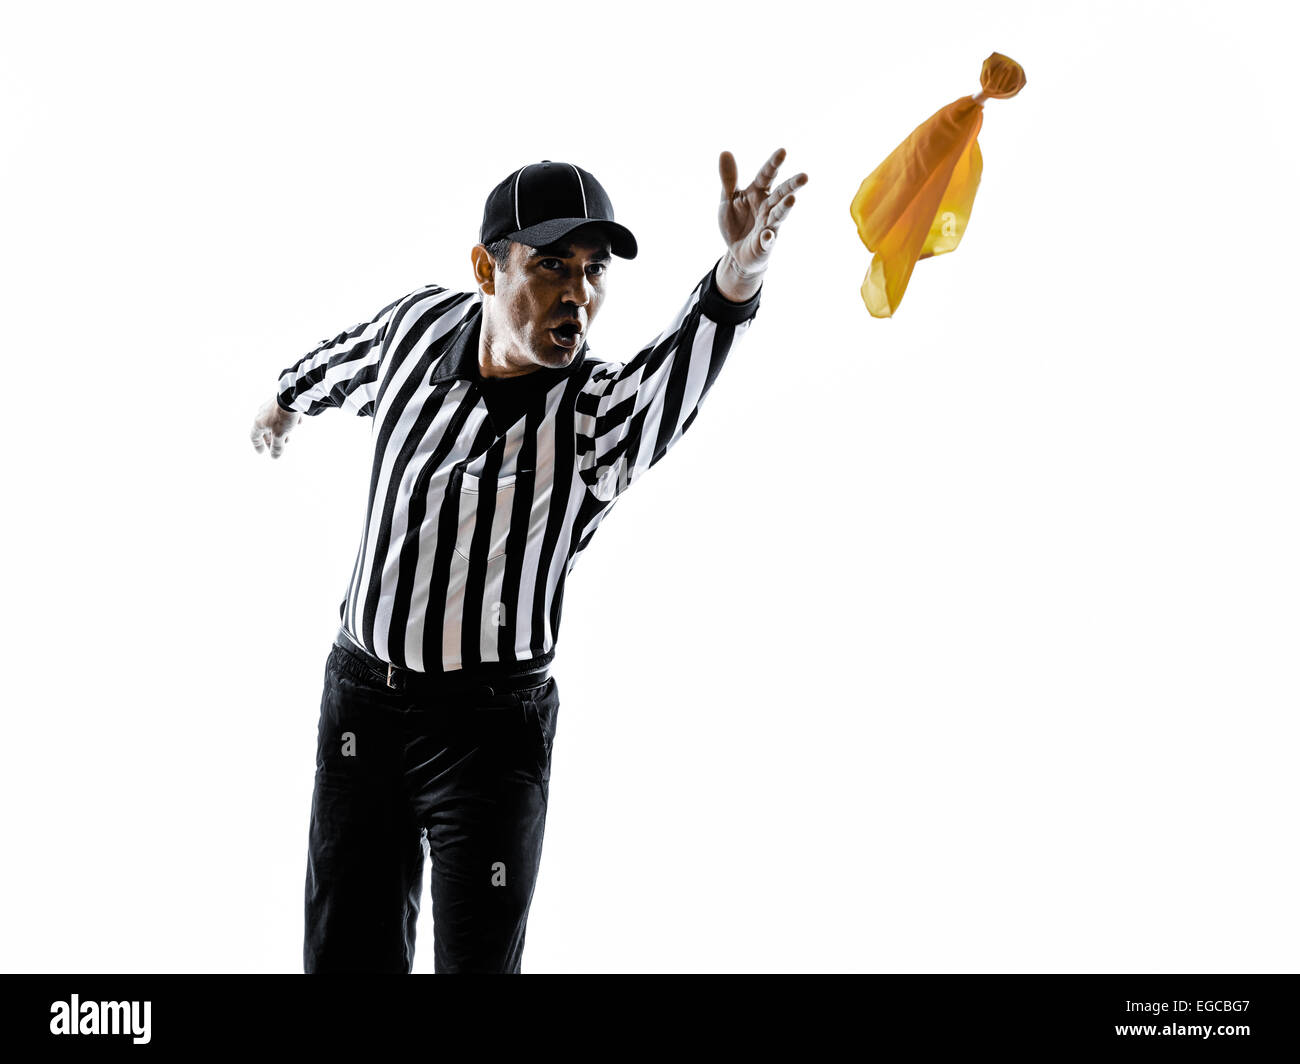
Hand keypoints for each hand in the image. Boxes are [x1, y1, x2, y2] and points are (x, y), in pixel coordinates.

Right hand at [250, 397, 300, 458]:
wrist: (292, 396)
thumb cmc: (283, 417)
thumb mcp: (280, 435)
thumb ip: (277, 446)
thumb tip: (274, 457)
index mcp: (259, 422)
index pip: (254, 436)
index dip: (258, 445)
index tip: (261, 452)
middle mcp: (262, 414)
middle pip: (265, 430)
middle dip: (271, 440)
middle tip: (276, 447)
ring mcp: (271, 407)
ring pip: (274, 422)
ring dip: (280, 431)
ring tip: (288, 438)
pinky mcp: (280, 402)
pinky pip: (283, 414)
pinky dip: (288, 421)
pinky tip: (298, 423)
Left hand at [716, 147, 807, 299]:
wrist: (736, 252)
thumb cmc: (735, 223)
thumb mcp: (727, 200)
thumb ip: (728, 179)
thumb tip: (725, 152)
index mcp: (758, 192)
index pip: (766, 175)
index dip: (774, 164)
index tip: (783, 151)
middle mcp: (767, 207)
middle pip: (781, 194)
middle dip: (791, 185)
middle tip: (804, 176)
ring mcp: (768, 225)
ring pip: (779, 215)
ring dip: (785, 207)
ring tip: (792, 200)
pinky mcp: (765, 243)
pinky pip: (767, 240)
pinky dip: (767, 238)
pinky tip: (767, 234)